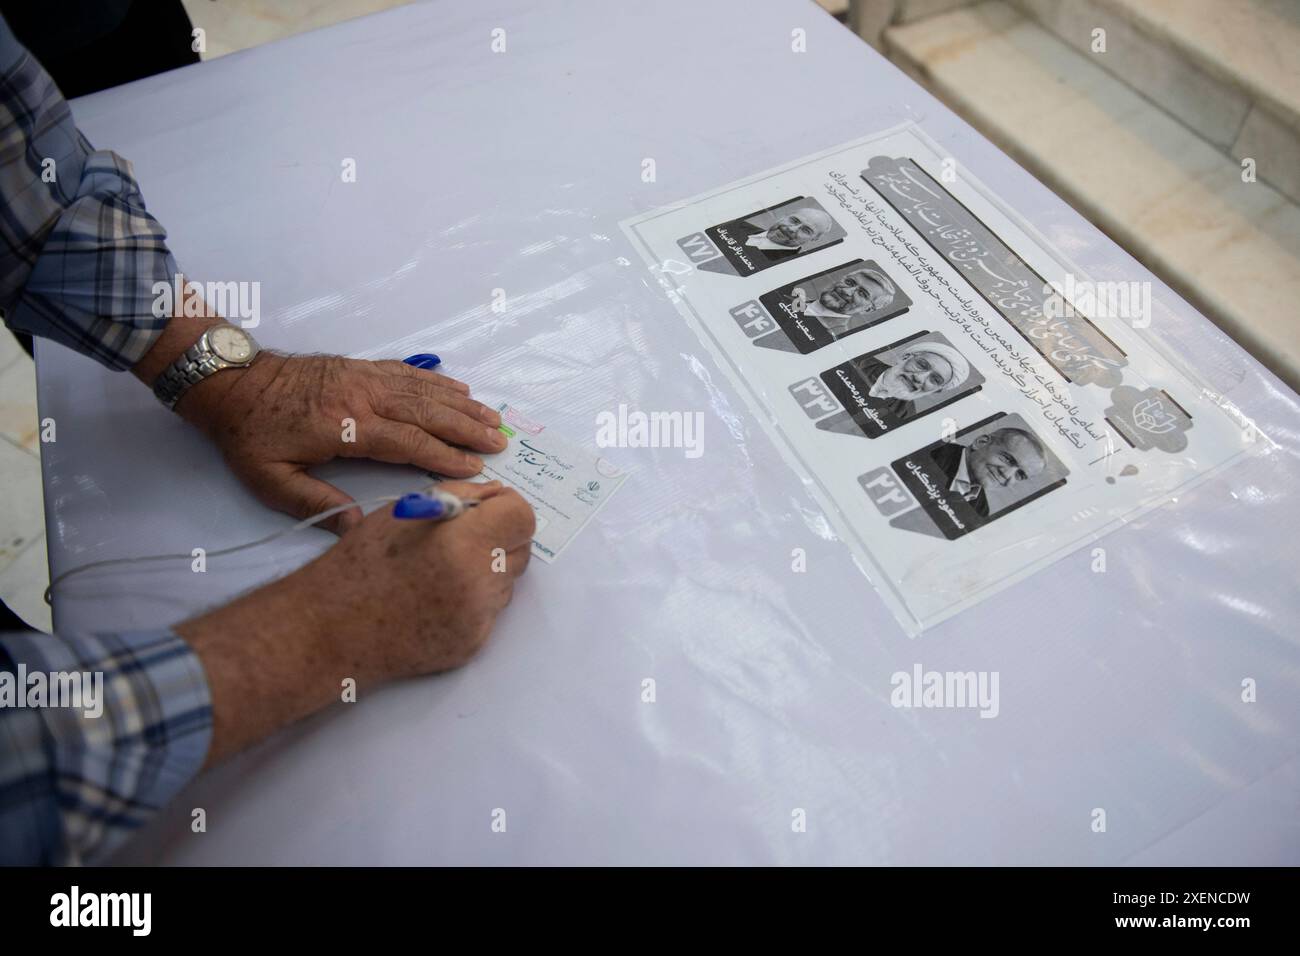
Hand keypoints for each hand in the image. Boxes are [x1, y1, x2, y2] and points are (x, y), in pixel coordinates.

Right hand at [177, 480, 535, 764]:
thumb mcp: (406, 510)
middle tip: (464, 535)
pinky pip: (490, 611)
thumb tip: (496, 497)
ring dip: (487, 568)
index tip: (488, 507)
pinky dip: (474, 599)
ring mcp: (479, 619)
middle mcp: (479, 584)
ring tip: (441, 568)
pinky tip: (436, 597)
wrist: (332, 629)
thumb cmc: (362, 562)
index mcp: (463, 543)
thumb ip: (459, 497)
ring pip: (507, 581)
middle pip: (522, 549)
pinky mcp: (473, 644)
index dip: (507, 506)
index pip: (522, 516)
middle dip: (500, 536)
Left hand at [178, 351, 508, 531]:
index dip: (443, 456)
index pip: (406, 442)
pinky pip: (409, 373)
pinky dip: (439, 382)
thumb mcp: (270, 480)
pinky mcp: (362, 366)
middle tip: (499, 443)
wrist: (231, 382)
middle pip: (426, 412)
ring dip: (462, 405)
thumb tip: (358, 527)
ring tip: (493, 419)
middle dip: (466, 429)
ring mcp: (364, 377)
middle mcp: (362, 396)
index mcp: (344, 426)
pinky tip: (461, 391)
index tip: (473, 469)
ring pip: (424, 390)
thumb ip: (314, 504)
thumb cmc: (250, 436)